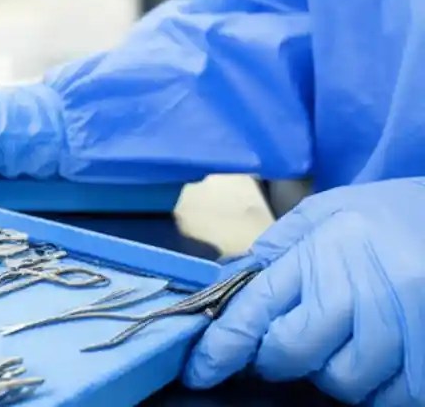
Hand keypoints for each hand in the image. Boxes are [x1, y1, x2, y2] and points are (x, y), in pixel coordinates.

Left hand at [185, 178, 424, 404]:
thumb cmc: (396, 215)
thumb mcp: (330, 212)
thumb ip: (279, 248)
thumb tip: (229, 285)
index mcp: (325, 248)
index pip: (254, 308)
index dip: (220, 347)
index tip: (199, 370)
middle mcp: (359, 289)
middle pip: (291, 352)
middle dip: (276, 357)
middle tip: (287, 343)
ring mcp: (400, 326)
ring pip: (340, 381)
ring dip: (331, 371)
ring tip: (348, 337)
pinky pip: (388, 397)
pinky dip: (377, 388)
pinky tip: (382, 358)